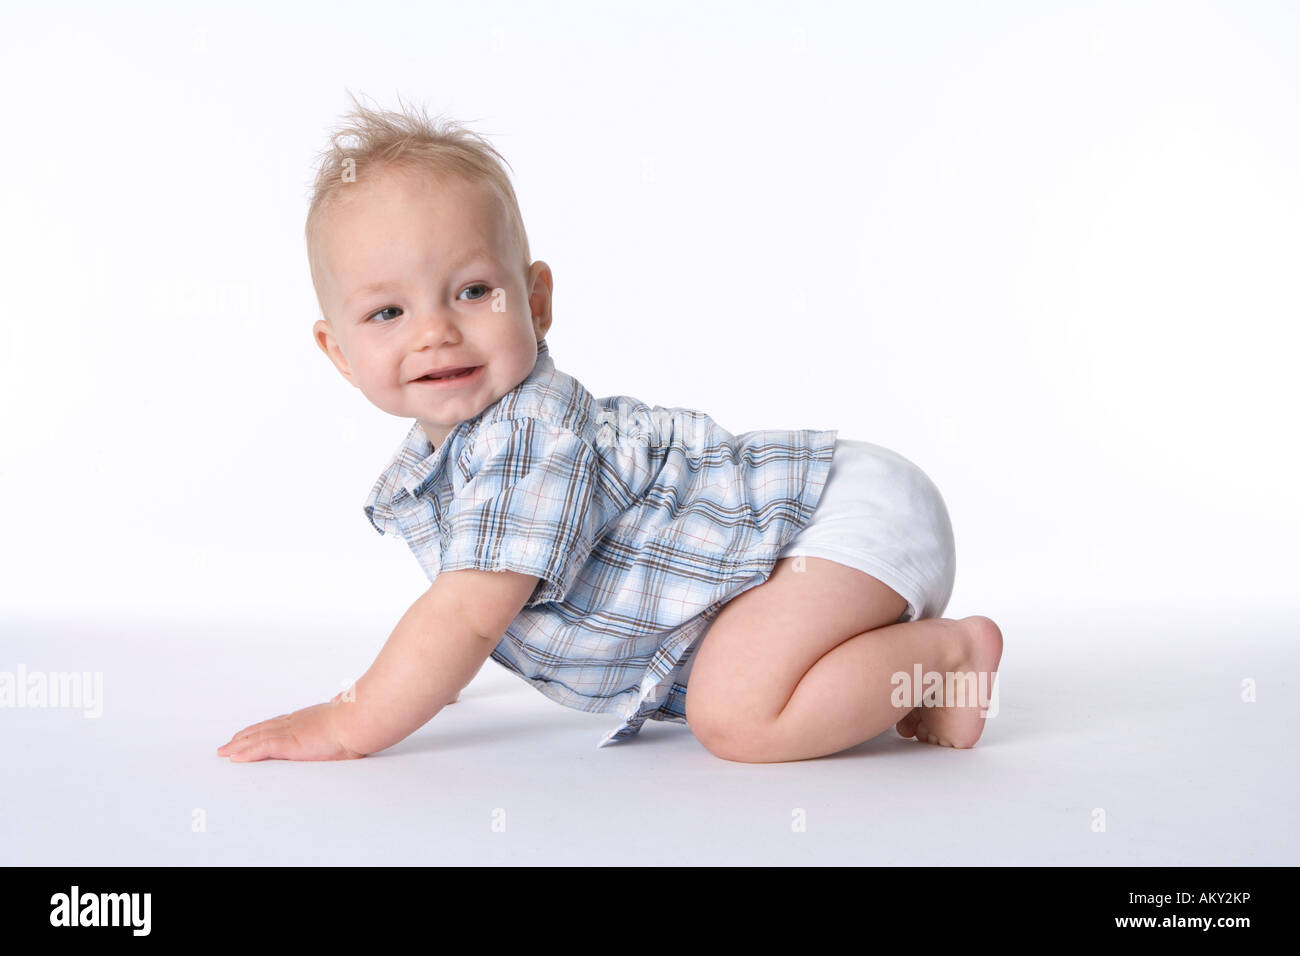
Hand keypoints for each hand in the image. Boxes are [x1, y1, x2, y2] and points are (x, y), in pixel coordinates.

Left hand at [217, 700, 364, 761]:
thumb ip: (341, 706)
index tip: (251, 732)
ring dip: (238, 746)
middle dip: (244, 737)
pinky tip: (234, 758)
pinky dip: (246, 753)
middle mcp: (295, 722)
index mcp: (308, 718)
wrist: (358, 721)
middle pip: (262, 729)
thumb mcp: (347, 712)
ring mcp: (290, 732)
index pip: (279, 723)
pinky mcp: (289, 744)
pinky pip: (261, 749)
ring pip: (256, 739)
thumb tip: (342, 697)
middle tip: (229, 743)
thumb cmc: (358, 719)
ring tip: (224, 752)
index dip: (262, 728)